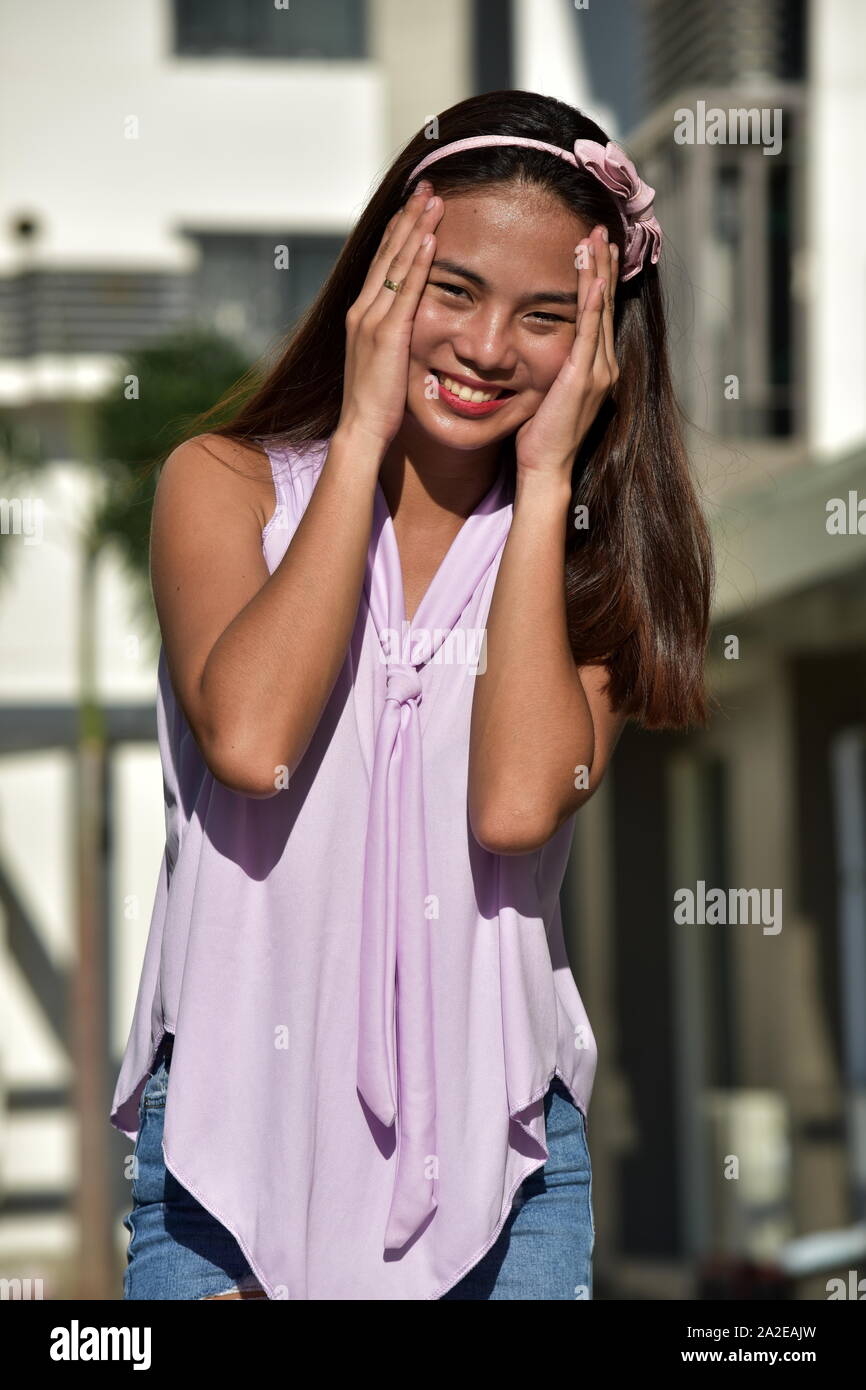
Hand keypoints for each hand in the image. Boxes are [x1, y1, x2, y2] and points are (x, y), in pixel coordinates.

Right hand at [338, 182, 443, 450]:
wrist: (361, 431)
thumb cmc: (377, 405)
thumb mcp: (384, 361)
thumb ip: (393, 337)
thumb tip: (409, 327)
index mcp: (362, 314)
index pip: (382, 262)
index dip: (398, 231)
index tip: (414, 205)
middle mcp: (362, 309)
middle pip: (388, 252)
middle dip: (407, 216)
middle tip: (426, 185)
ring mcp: (372, 320)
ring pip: (397, 262)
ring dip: (416, 227)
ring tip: (434, 198)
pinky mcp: (387, 334)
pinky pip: (407, 289)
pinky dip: (419, 260)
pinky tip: (431, 237)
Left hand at [514, 225, 619, 477]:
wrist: (546, 468)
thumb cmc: (538, 438)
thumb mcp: (544, 394)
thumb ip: (546, 370)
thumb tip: (526, 349)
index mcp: (596, 368)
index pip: (600, 313)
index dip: (599, 279)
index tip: (595, 248)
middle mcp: (604, 365)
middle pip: (607, 304)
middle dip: (604, 265)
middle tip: (602, 229)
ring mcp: (598, 371)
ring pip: (600, 310)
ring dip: (598, 271)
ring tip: (596, 238)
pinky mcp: (583, 377)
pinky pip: (589, 330)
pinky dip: (591, 301)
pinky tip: (592, 276)